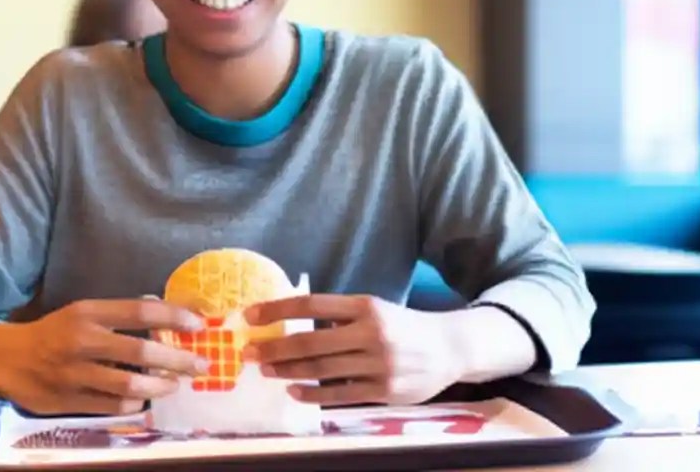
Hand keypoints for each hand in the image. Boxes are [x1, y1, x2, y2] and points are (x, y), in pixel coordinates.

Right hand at [0, 298, 210, 415]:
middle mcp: (82, 341)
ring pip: (128, 384)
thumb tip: (164, 317)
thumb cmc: (54, 333)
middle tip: (201, 365)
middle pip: (140, 351)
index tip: (200, 324)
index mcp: (87, 313)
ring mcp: (74, 373)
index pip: (140, 311)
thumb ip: (118, 316)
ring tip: (175, 384)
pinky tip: (145, 399)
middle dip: (177, 359)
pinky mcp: (68, 400)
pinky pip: (111, 406)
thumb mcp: (82, 313)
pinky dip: (134, 404)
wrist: (6, 359)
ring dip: (160, 386)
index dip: (174, 316)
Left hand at [243, 294, 463, 406]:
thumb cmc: (405, 327)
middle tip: (248, 353)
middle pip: (311, 341)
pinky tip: (294, 391)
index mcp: (366, 306)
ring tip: (266, 371)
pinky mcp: (383, 390)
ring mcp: (378, 364)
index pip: (312, 305)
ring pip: (322, 369)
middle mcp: (371, 333)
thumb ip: (341, 316)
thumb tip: (293, 323)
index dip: (278, 310)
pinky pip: (340, 393)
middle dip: (274, 348)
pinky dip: (313, 394)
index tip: (250, 316)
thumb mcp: (376, 310)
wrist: (451, 348)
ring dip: (288, 371)